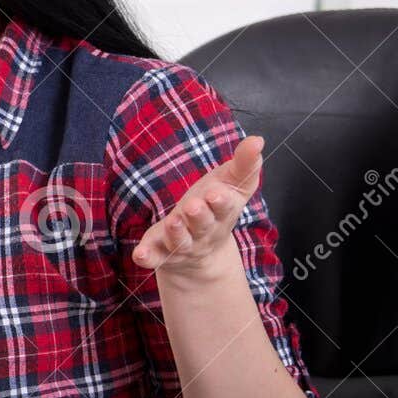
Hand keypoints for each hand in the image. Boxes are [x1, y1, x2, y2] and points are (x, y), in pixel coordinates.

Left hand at [132, 135, 263, 279]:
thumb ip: (244, 164)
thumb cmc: (217, 208)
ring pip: (180, 241)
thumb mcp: (231, 184)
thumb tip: (257, 140)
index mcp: (222, 213)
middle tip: (193, 206)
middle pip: (202, 224)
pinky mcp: (162, 253)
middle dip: (199, 215)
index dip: (220, 201)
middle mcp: (204, 231)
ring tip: (172, 222)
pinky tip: (140, 254)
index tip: (215, 192)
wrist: (206, 252)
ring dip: (176, 233)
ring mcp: (183, 244)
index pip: (225, 206)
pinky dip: (149, 257)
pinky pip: (155, 257)